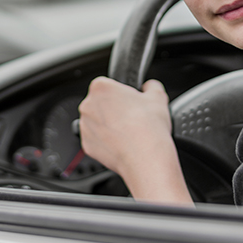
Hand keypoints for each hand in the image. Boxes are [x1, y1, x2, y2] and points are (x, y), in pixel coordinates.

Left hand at [78, 77, 191, 205]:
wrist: (145, 157)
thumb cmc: (148, 127)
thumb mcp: (158, 97)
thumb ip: (151, 86)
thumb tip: (150, 87)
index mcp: (101, 87)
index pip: (108, 84)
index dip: (121, 94)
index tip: (131, 102)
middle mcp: (88, 105)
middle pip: (100, 103)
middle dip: (113, 109)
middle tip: (131, 117)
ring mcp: (85, 125)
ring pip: (97, 122)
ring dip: (108, 125)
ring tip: (127, 132)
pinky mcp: (86, 144)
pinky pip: (95, 139)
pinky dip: (105, 141)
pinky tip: (121, 143)